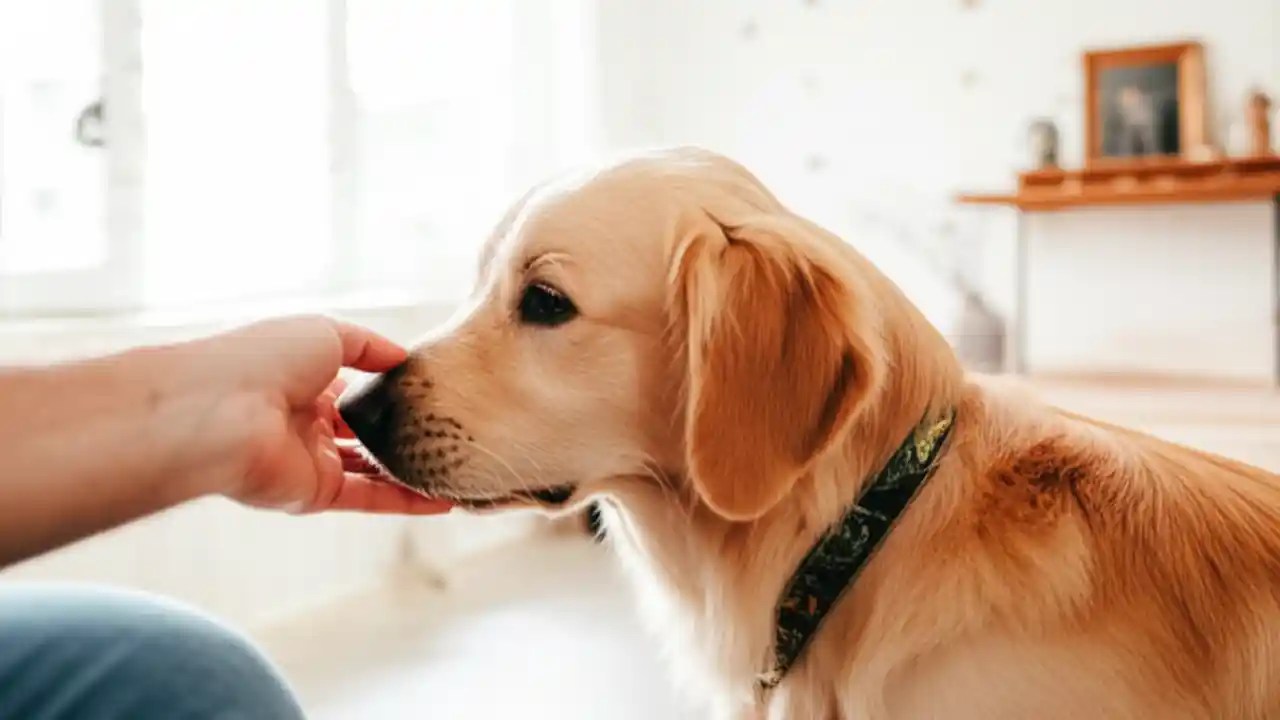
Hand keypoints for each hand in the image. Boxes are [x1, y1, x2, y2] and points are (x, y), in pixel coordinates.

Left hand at [195, 316, 451, 514]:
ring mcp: (311, 459)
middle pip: (365, 432)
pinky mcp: (315, 492)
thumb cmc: (264, 359)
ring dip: (412, 472)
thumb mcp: (325, 332)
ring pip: (372, 469)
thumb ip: (368, 346)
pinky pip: (369, 497)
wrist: (220, 410)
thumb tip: (402, 358)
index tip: (429, 394)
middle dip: (404, 435)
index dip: (388, 391)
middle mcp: (306, 422)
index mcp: (302, 379)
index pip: (353, 388)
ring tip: (459, 470)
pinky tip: (443, 501)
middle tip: (454, 436)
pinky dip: (406, 502)